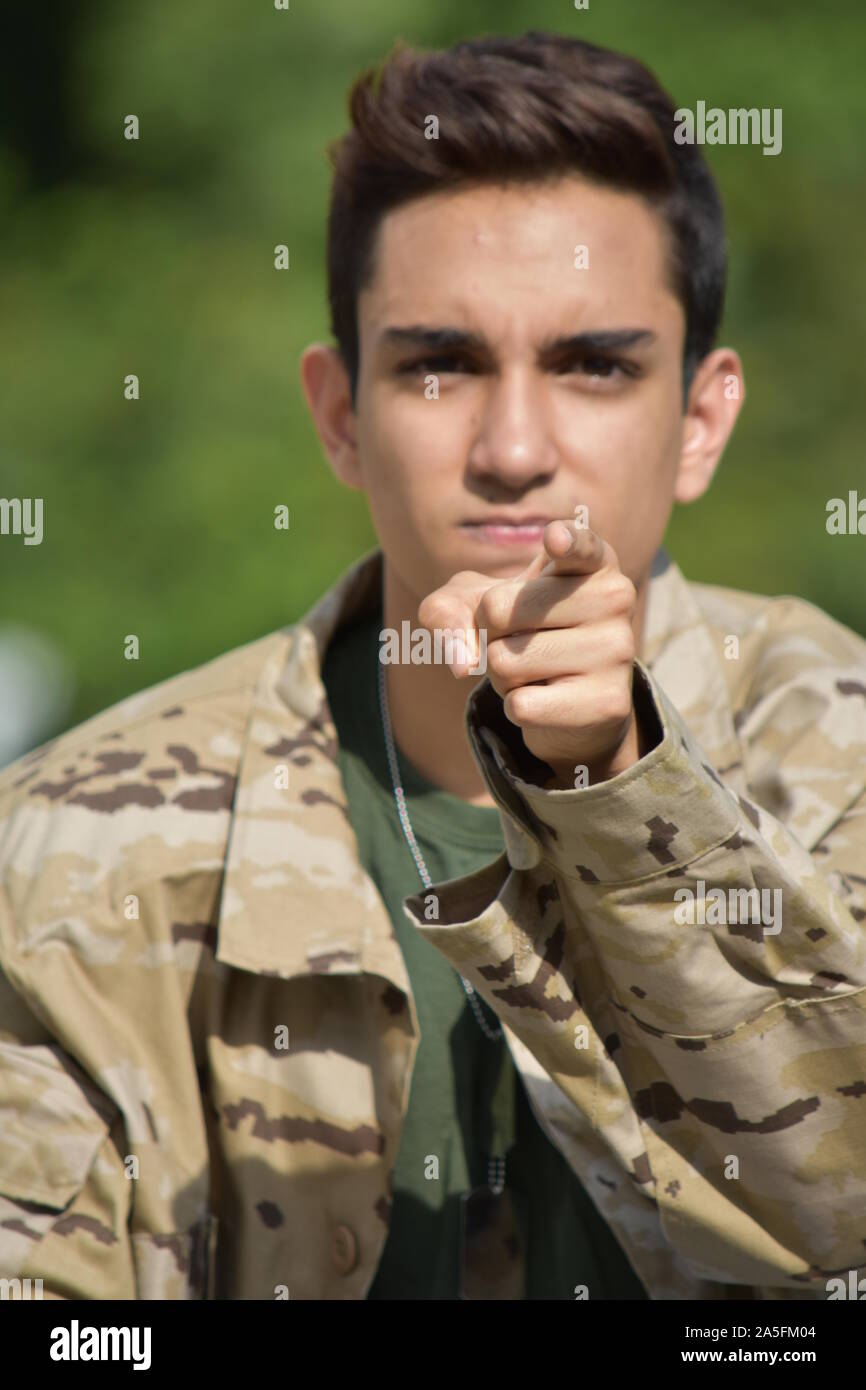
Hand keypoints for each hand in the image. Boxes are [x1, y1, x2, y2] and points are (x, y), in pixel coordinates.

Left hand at [418, 518, 645, 784]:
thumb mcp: (474, 605)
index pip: (579, 544)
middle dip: (489, 632)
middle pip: (499, 609)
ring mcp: (617, 652)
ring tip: (536, 671)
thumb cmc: (519, 632)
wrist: (568, 699)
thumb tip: (462, 663)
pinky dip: (515, 707)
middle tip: (522, 638)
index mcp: (591, 563)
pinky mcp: (608, 703)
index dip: (565, 541)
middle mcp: (615, 599)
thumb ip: (447, 610)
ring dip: (502, 675)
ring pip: (505, 661)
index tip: (554, 538)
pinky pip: (522, 704)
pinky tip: (546, 701)